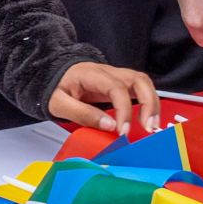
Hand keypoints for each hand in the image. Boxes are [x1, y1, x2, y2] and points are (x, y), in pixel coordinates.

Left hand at [47, 61, 161, 135]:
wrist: (51, 75)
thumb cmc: (54, 86)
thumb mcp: (58, 103)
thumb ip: (82, 114)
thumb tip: (109, 126)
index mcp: (92, 74)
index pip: (117, 88)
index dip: (123, 110)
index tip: (122, 131)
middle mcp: (108, 72)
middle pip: (139, 80)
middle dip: (149, 103)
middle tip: (148, 127)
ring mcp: (115, 77)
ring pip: (143, 83)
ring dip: (152, 104)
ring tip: (151, 125)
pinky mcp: (118, 84)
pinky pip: (139, 89)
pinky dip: (147, 103)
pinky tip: (147, 119)